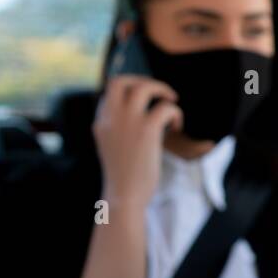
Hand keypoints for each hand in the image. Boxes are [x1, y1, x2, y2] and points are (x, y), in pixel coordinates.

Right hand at [92, 75, 181, 209]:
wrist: (124, 196)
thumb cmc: (124, 177)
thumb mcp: (113, 148)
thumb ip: (119, 130)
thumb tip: (141, 118)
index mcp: (100, 123)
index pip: (108, 93)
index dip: (129, 92)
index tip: (144, 101)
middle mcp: (110, 118)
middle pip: (119, 81)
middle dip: (142, 80)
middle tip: (158, 93)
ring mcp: (127, 122)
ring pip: (143, 87)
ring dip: (162, 90)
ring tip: (172, 102)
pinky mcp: (146, 130)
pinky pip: (165, 107)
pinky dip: (175, 113)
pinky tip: (176, 127)